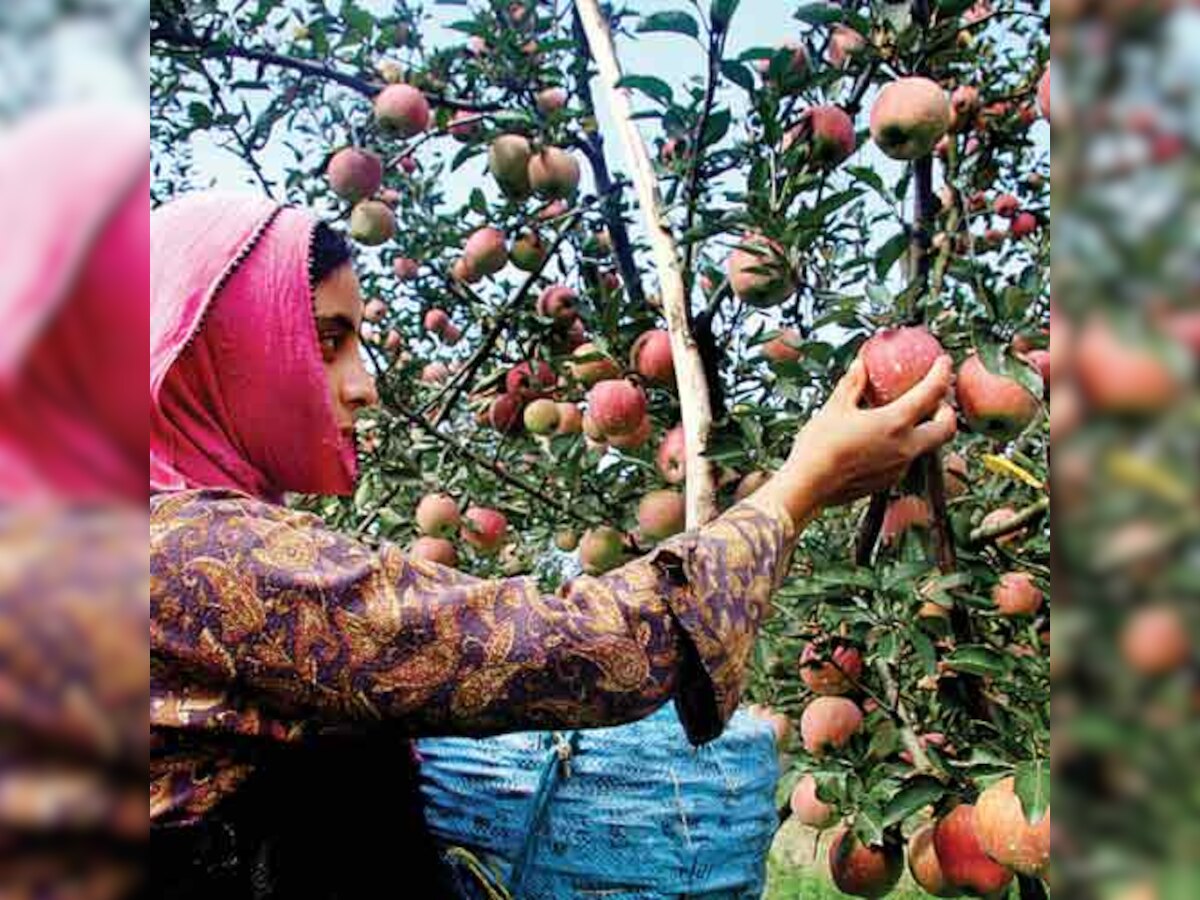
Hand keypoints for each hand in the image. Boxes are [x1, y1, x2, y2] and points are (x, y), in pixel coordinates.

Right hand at [757, 355, 956, 525]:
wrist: (809, 487)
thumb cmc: (819, 447)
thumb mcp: (835, 409)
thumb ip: (853, 385)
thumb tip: (861, 366)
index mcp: (894, 423)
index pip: (931, 393)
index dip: (941, 373)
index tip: (943, 362)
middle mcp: (905, 447)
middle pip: (946, 428)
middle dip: (947, 410)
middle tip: (937, 399)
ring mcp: (899, 467)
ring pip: (928, 445)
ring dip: (926, 429)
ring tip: (907, 418)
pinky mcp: (889, 481)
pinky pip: (907, 459)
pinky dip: (905, 445)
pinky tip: (884, 440)